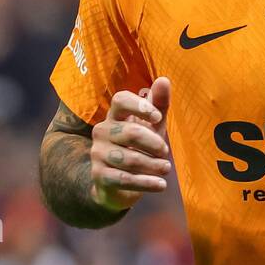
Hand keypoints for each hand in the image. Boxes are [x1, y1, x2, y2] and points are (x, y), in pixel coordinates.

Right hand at [89, 77, 172, 211]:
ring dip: (152, 165)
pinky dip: (146, 183)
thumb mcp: (152, 126)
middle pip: (130, 132)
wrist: (117, 183)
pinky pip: (125, 179)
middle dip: (154, 143)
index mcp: (115, 115)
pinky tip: (161, 185)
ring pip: (129, 158)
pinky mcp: (99, 176)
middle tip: (165, 152)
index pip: (120, 100)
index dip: (140, 106)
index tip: (158, 118)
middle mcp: (102, 131)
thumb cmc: (139, 146)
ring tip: (166, 169)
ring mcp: (98, 154)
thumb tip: (164, 80)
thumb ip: (159, 104)